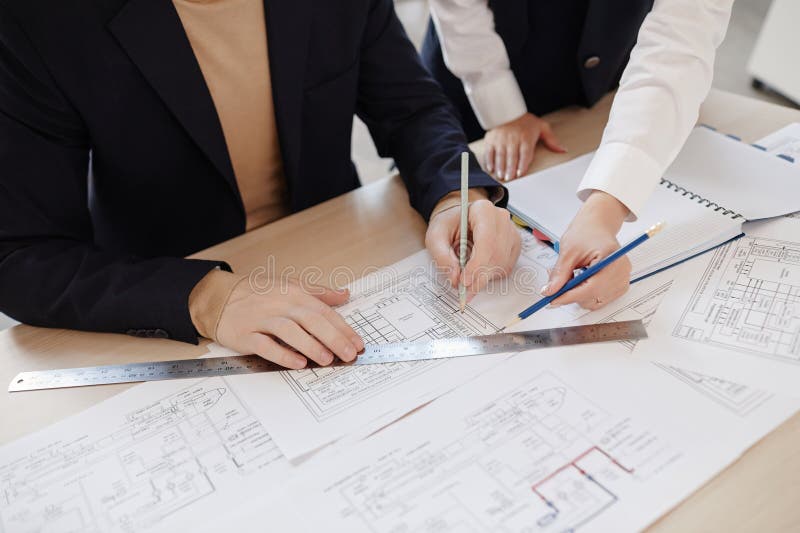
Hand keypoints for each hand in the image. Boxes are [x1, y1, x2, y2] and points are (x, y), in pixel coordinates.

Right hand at [216, 276, 363, 369]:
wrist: (220, 298)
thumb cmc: (259, 295)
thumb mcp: (291, 286)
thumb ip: (319, 292)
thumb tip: (345, 294)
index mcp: (294, 294)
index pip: (324, 311)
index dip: (343, 328)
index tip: (357, 343)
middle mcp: (280, 305)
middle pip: (311, 320)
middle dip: (333, 338)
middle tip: (349, 354)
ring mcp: (262, 320)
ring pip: (290, 331)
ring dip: (311, 345)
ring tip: (327, 359)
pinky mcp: (246, 336)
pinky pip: (266, 346)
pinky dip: (283, 354)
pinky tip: (298, 363)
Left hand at [426, 198, 520, 301]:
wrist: (458, 222)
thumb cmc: (448, 226)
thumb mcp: (435, 238)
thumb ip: (442, 257)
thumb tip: (454, 277)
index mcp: (482, 210)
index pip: (486, 240)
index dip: (477, 264)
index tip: (464, 280)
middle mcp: (500, 219)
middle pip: (496, 255)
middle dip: (479, 276)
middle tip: (463, 289)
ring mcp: (510, 232)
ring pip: (502, 264)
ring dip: (484, 277)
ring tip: (467, 278)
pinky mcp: (513, 246)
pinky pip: (505, 268)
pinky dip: (490, 275)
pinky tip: (477, 271)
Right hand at [484, 112, 565, 181]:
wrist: (507, 109)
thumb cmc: (525, 120)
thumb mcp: (541, 126)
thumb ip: (551, 140)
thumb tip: (563, 150)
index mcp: (526, 137)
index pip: (524, 152)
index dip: (522, 163)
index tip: (520, 173)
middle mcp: (513, 138)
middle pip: (511, 156)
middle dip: (510, 168)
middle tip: (510, 178)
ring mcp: (501, 139)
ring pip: (500, 155)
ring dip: (500, 167)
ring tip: (501, 175)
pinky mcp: (491, 139)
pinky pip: (489, 151)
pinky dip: (489, 161)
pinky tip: (491, 168)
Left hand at [542, 191, 630, 309]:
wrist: (597, 227)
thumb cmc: (586, 233)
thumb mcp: (568, 251)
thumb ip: (560, 273)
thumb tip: (550, 291)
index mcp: (611, 260)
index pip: (590, 287)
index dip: (569, 296)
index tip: (553, 299)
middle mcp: (621, 272)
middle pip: (592, 297)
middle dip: (572, 293)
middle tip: (558, 282)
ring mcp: (622, 280)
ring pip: (594, 302)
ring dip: (579, 295)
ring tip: (572, 277)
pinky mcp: (620, 286)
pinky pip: (600, 300)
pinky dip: (587, 296)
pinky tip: (582, 282)